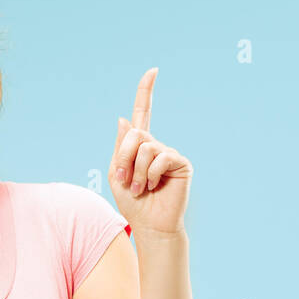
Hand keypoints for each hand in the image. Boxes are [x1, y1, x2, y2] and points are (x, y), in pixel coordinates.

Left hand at [108, 67, 192, 234]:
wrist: (150, 226)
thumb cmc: (133, 203)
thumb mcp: (117, 174)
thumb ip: (120, 147)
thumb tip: (124, 118)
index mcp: (140, 146)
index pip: (144, 114)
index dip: (146, 92)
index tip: (152, 71)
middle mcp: (156, 146)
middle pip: (135, 134)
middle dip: (123, 157)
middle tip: (124, 180)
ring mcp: (169, 153)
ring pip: (145, 146)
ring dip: (135, 170)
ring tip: (139, 188)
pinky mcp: (180, 163)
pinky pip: (160, 157)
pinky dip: (150, 173)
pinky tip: (153, 186)